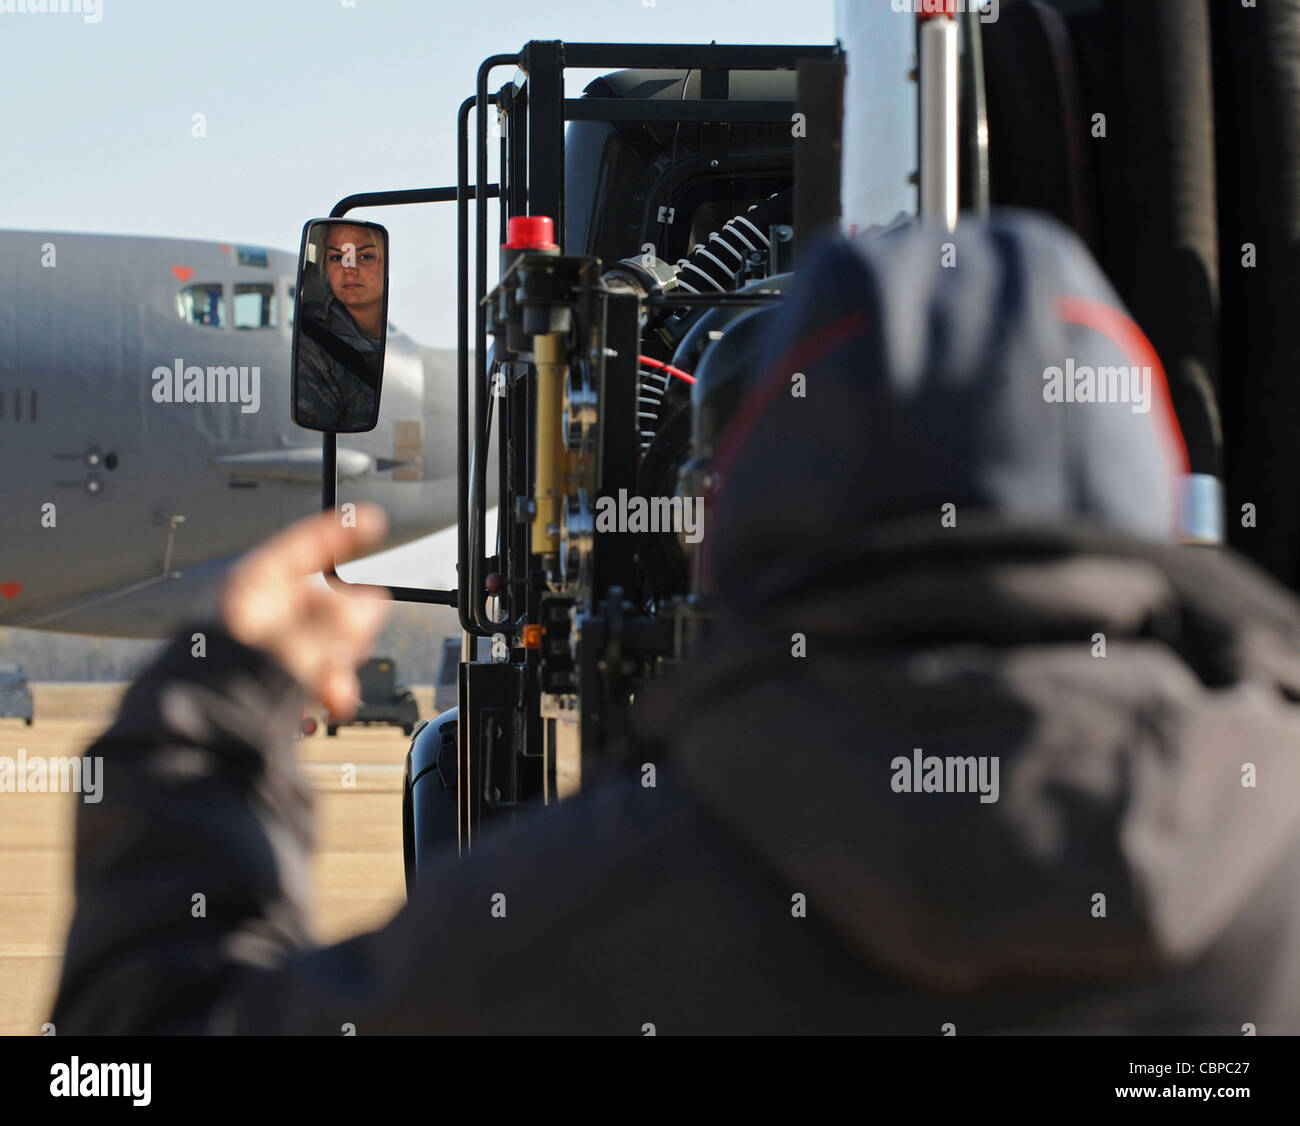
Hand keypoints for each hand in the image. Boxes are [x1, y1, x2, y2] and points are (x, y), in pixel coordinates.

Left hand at [219, 506, 391, 719]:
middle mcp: (249, 610)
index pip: (303, 546)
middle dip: (345, 632)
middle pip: (315, 601)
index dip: (340, 533)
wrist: (192, 743)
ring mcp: (250, 644)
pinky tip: (317, 711)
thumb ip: (338, 622)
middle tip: (357, 650)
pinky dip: (314, 688)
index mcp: (250, 587)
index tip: (371, 523)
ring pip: (311, 640)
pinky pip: (296, 671)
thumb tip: (369, 604)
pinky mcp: (250, 678)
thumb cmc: (228, 687)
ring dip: (333, 668)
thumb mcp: (295, 647)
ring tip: (334, 698)